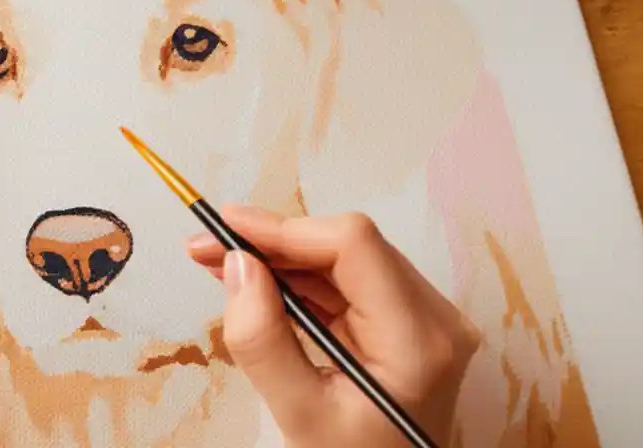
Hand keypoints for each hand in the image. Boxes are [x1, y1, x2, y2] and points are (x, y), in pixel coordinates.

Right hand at [187, 206, 479, 447]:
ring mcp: (426, 321)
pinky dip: (299, 280)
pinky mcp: (407, 326)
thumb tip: (237, 264)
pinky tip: (255, 283)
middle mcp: (436, 318)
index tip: (225, 227)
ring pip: (345, 259)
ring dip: (281, 258)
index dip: (285, 228)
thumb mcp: (299, 415)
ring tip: (220, 262)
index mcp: (419, 340)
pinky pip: (348, 284)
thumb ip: (263, 341)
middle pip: (349, 246)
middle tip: (206, 248)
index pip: (354, 246)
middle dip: (274, 242)